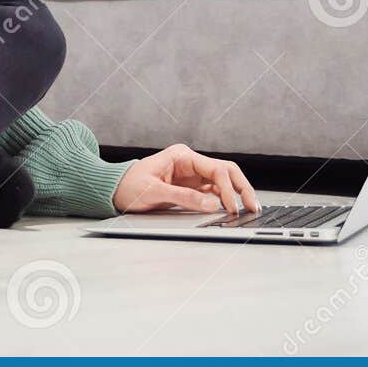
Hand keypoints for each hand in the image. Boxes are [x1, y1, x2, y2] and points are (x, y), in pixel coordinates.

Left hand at [112, 143, 260, 214]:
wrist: (114, 191)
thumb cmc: (129, 186)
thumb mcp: (154, 193)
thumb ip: (183, 198)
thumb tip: (213, 205)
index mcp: (182, 156)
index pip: (215, 169)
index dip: (228, 188)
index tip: (232, 207)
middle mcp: (190, 163)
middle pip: (225, 172)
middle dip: (241, 187)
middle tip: (253, 206)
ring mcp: (192, 175)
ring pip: (223, 182)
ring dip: (236, 194)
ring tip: (248, 210)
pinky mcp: (191, 188)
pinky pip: (214, 192)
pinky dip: (225, 201)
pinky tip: (232, 210)